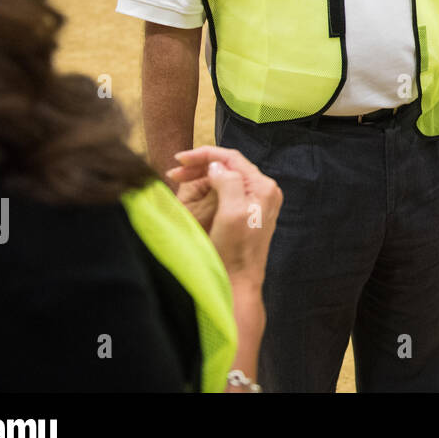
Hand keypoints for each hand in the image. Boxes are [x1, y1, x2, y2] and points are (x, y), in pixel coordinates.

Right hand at [166, 146, 281, 283]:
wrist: (239, 283)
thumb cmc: (235, 252)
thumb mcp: (232, 213)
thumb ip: (228, 182)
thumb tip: (217, 165)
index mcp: (263, 188)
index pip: (232, 158)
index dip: (204, 154)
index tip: (180, 159)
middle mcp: (264, 192)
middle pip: (229, 166)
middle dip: (200, 165)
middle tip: (174, 170)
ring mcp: (257, 203)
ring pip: (226, 177)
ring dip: (202, 175)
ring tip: (177, 178)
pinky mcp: (248, 213)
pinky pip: (227, 190)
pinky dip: (208, 187)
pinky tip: (193, 189)